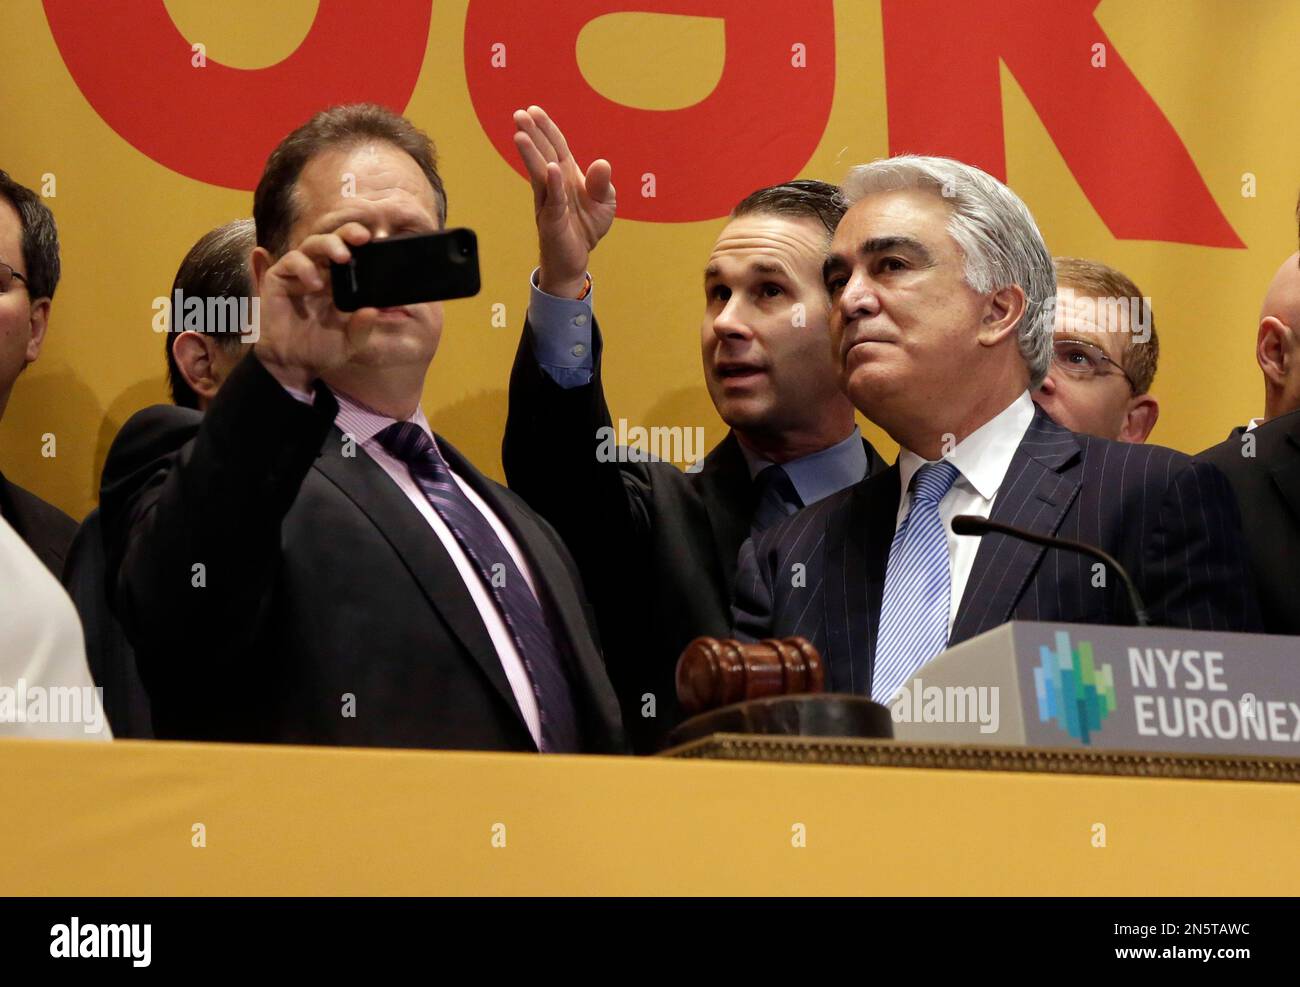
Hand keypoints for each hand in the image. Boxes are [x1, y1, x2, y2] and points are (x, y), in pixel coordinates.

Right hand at [251, 222, 375, 390]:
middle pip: (331, 241)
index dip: (359, 242)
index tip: (375, 240)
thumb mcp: (349, 342)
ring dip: (327, 245)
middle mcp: (319, 272)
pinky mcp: (278, 279)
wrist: (293, 365)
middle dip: (346, 234)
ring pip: (311, 245)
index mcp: (339, 282)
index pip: (350, 252)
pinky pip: (289, 262)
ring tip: (342, 257)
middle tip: (361, 238)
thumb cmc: (321, 349)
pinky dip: (303, 267)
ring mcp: (298, 274)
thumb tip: (372, 311)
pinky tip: (315, 283)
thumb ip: (361, 328)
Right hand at [512, 105, 615, 298]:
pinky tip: (550, 169)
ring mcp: (550, 202)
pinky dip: (553, 184)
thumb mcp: (604, 203)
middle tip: (519, 115)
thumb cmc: (586, 227)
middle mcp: (554, 185)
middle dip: (533, 134)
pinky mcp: (552, 221)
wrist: (575, 259)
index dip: (547, 128)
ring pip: (540, 174)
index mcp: (566, 175)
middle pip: (544, 155)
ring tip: (520, 135)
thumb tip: (601, 163)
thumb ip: (602, 183)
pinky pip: (554, 200)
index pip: (556, 146)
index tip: (534, 110)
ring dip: (531, 154)